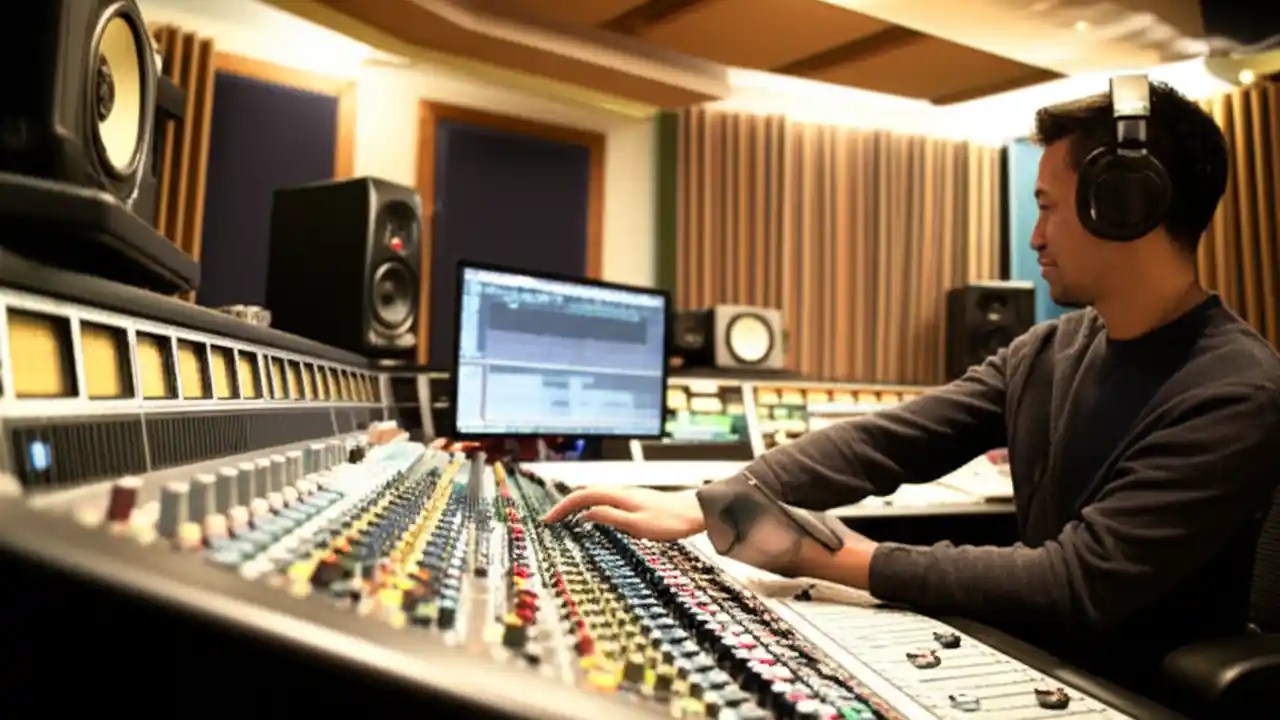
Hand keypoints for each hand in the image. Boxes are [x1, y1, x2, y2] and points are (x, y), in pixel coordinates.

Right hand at [541, 487, 705, 540]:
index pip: (582, 497)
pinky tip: (592, 515)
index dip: (562, 507)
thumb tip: (584, 515)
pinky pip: (604, 498)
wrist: (695, 513)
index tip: (548, 520)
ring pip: (595, 494)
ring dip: (577, 503)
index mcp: (619, 496)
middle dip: (565, 504)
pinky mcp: (634, 500)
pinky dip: (590, 504)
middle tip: (551, 519)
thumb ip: (609, 517)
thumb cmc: (670, 521)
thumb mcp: (637, 525)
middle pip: (585, 492)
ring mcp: (628, 495)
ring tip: (565, 517)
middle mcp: (621, 491)